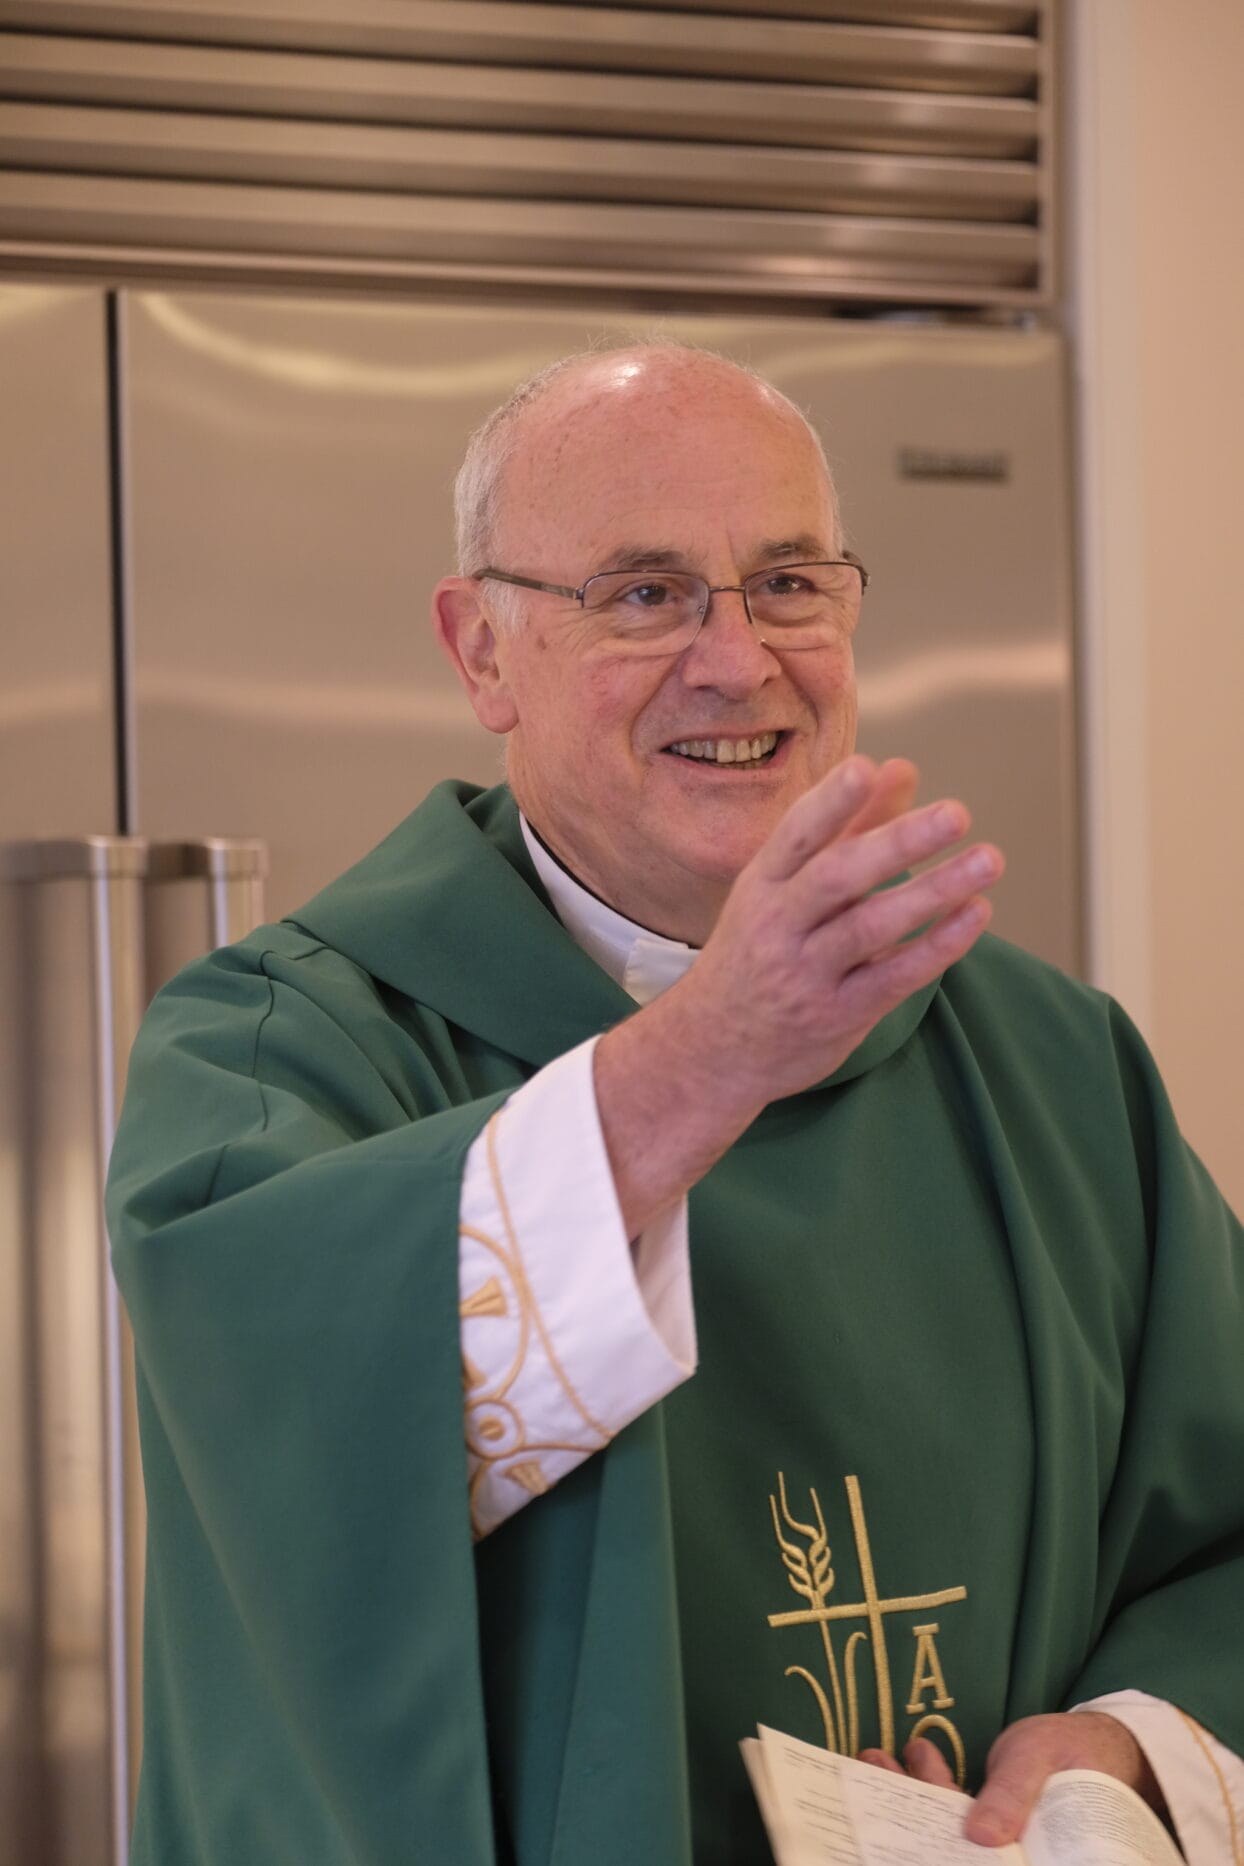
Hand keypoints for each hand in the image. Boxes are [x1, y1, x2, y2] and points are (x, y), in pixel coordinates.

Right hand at [667, 751, 1002, 1114]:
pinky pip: (893, 977)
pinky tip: (975, 913)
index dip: (829, 802)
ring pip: (870, 927)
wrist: (713, 1049)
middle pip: (838, 877)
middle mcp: (778, 925)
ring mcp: (805, 973)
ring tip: (988, 860)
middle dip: (898, 843)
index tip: (865, 767)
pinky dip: (937, 946)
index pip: (795, 835)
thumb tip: (899, 768)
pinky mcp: (836, 1015)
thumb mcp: (784, 887)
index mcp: (761, 884)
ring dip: (933, 892)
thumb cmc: (759, 950)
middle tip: (956, 814)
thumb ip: (847, 827)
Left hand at [860, 1711, 1164, 1847]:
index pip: (970, 1863)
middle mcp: (1010, 1859)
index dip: (932, 1855)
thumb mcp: (1043, 1763)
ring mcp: (999, 1845)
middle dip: (907, 1821)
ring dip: (910, 1795)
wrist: (1105, 1745)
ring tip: (875, 1758)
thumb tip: (979, 1835)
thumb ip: (1013, 1795)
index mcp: (1029, 1859)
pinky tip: (907, 1754)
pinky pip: (953, 1810)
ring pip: (945, 1829)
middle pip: (950, 1851)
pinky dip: (929, 1783)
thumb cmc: (1083, 1754)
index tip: (892, 1840)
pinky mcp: (992, 1827)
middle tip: (867, 1789)